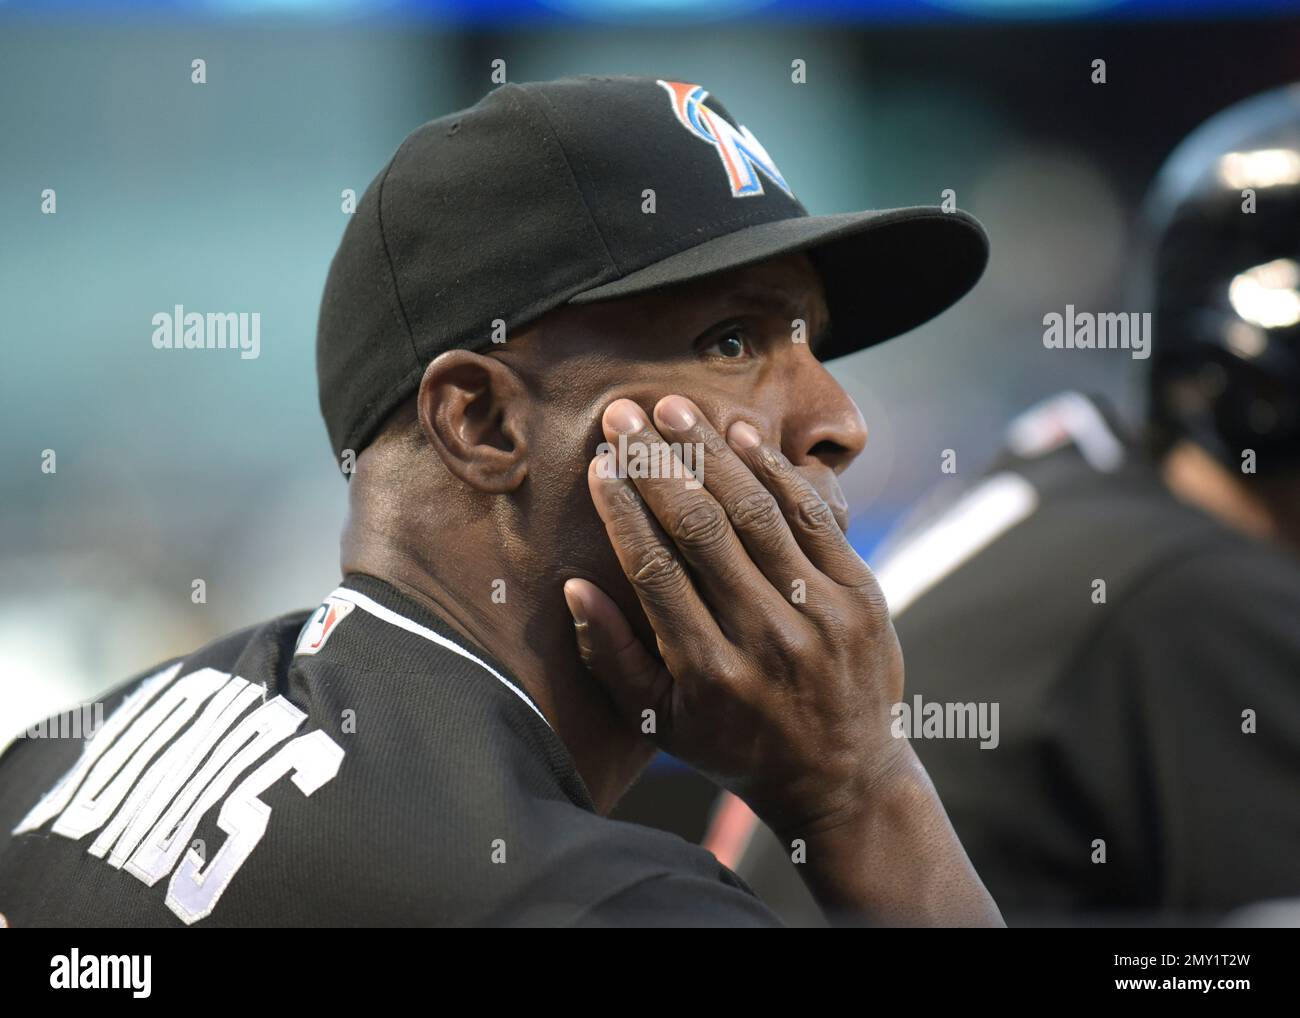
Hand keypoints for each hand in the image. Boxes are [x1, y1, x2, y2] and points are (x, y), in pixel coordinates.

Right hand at [564, 394, 907, 838]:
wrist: (843, 774)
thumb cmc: (735, 745)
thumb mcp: (661, 723)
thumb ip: (613, 658)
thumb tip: (574, 588)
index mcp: (709, 673)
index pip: (654, 571)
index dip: (623, 510)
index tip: (600, 464)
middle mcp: (766, 639)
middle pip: (701, 530)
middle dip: (656, 464)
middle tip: (623, 415)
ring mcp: (820, 613)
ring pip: (755, 512)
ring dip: (710, 452)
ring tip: (673, 409)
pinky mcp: (861, 594)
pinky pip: (811, 518)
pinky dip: (776, 471)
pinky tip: (740, 434)